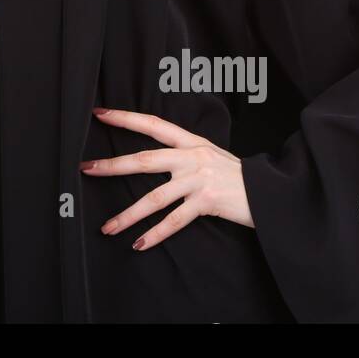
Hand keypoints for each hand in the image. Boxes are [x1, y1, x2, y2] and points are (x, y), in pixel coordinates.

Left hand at [81, 108, 254, 249]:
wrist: (272, 193)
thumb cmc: (240, 178)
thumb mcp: (212, 157)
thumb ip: (186, 156)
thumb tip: (157, 160)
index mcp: (192, 142)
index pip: (153, 124)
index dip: (126, 118)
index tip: (100, 114)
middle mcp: (192, 157)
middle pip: (144, 159)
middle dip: (113, 166)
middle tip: (86, 169)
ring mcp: (199, 179)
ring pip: (154, 197)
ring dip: (128, 214)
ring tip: (107, 227)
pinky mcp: (207, 201)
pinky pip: (174, 220)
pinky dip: (155, 234)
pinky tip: (139, 244)